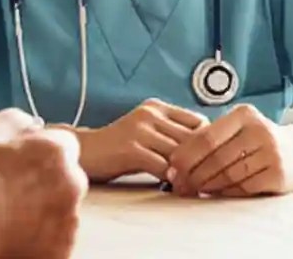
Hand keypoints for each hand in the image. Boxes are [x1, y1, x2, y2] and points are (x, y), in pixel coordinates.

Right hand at [0, 121, 86, 258]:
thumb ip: (20, 122)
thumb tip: (33, 126)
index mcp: (59, 152)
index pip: (64, 147)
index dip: (43, 155)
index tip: (26, 165)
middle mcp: (72, 184)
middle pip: (68, 180)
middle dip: (49, 184)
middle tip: (16, 193)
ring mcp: (69, 220)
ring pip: (63, 213)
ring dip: (46, 212)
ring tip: (11, 217)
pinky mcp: (61, 250)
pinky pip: (56, 242)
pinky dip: (42, 240)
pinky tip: (15, 236)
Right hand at [77, 98, 207, 181]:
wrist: (83, 152)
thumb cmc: (118, 148)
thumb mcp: (147, 132)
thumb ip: (171, 135)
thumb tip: (206, 150)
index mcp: (157, 107)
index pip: (198, 121)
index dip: (208, 143)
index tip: (209, 160)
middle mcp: (150, 114)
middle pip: (192, 137)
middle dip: (201, 160)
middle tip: (207, 179)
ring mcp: (140, 130)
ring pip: (180, 152)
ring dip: (188, 172)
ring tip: (192, 185)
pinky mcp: (131, 149)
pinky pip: (163, 166)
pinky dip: (171, 179)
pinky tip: (172, 185)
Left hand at [167, 104, 292, 196]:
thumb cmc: (256, 141)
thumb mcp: (237, 129)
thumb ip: (209, 139)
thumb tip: (174, 163)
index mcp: (245, 114)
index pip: (207, 137)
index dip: (186, 155)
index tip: (171, 168)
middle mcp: (260, 130)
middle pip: (216, 158)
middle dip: (193, 174)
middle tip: (179, 185)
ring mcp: (272, 153)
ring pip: (229, 175)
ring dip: (208, 185)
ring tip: (195, 190)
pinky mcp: (280, 175)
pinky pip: (244, 187)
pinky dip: (226, 192)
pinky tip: (217, 193)